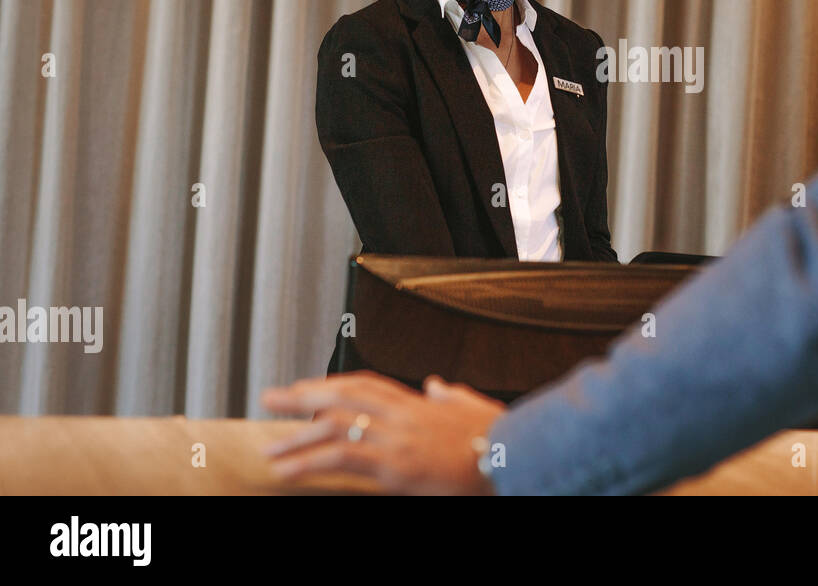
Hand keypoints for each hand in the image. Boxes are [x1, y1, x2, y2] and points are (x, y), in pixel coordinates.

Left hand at [260, 371, 505, 494]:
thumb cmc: (494, 437)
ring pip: (335, 426)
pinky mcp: (394, 464)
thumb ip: (449, 396)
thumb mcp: (471, 408)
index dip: (333, 383)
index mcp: (418, 404)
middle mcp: (402, 415)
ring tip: (271, 449)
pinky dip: (309, 463)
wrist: (509, 455)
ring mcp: (396, 438)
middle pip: (342, 396)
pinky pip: (341, 458)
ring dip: (298, 437)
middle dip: (302, 396)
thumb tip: (437, 386)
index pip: (366, 384)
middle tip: (271, 398)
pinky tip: (288, 471)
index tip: (307, 387)